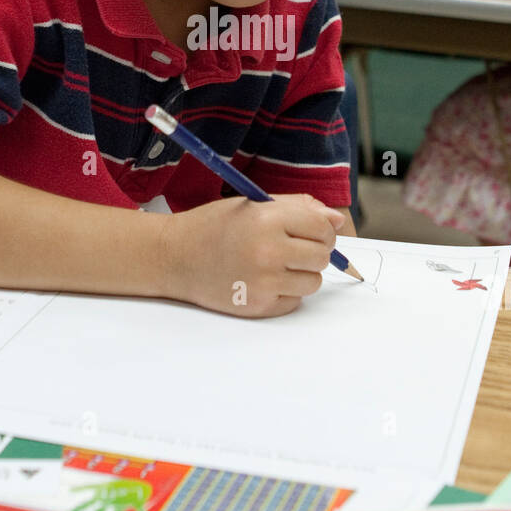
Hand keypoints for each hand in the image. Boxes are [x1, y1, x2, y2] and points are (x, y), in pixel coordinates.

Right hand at [163, 193, 343, 316]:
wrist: (174, 257)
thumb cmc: (215, 226)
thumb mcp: (254, 204)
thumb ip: (298, 207)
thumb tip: (335, 221)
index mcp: (267, 219)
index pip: (322, 227)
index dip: (321, 228)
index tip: (310, 229)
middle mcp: (267, 251)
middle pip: (322, 256)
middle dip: (313, 250)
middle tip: (290, 246)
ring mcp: (263, 283)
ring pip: (313, 282)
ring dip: (302, 273)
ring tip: (276, 263)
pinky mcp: (258, 306)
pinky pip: (294, 301)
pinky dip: (285, 292)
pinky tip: (262, 279)